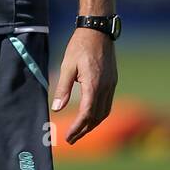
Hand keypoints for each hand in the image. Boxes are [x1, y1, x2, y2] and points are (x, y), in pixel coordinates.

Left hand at [51, 27, 117, 144]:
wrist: (98, 30)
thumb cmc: (80, 46)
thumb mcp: (67, 66)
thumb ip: (62, 89)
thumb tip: (56, 109)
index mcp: (94, 85)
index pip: (87, 114)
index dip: (77, 128)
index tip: (68, 137)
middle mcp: (106, 87)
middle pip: (97, 117)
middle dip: (84, 130)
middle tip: (71, 139)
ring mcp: (111, 84)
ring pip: (105, 112)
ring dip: (92, 124)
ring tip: (80, 131)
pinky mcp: (112, 81)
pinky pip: (107, 103)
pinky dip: (99, 114)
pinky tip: (90, 116)